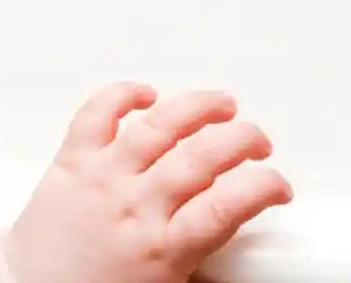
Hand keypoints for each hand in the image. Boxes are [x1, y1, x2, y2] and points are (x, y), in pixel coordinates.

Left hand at [1, 83, 291, 282]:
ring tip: (222, 104)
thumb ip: (201, 257)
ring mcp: (104, 179)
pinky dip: (125, 94)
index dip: (264, 187)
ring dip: (199, 106)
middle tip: (257, 141)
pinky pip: (98, 113)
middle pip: (203, 156)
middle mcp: (136, 208)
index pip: (228, 206)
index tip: (278, 185)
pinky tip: (147, 94)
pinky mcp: (72, 161)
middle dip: (244, 138)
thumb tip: (236, 245)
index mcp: (163, 249)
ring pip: (160, 125)